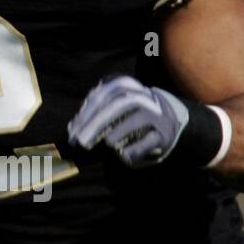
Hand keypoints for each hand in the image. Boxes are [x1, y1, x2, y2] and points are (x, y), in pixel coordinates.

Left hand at [67, 74, 192, 167]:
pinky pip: (150, 140)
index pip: (103, 95)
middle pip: (117, 105)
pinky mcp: (165, 133)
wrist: (170, 119)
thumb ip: (94, 113)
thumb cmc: (131, 116)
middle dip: (96, 123)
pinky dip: (135, 148)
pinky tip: (123, 155)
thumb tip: (73, 128)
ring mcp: (157, 114)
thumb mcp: (113, 109)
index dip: (87, 111)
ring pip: (136, 119)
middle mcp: (144, 97)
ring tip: (106, 143)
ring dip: (118, 131)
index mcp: (128, 87)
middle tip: (81, 142)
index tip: (73, 130)